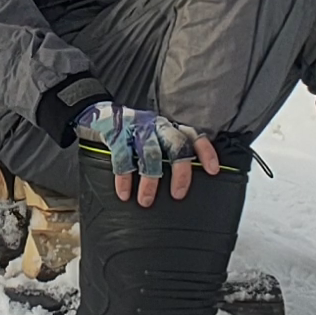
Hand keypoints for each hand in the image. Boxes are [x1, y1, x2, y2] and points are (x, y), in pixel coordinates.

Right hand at [75, 101, 220, 206]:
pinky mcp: (117, 134)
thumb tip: (186, 185)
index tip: (213, 170)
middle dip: (180, 171)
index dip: (205, 151)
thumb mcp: (157, 139)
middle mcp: (158, 127)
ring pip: (150, 153)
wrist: (101, 113)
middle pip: (176, 145)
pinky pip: (122, 157)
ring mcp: (137, 129)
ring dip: (149, 180)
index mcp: (171, 128)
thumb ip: (170, 154)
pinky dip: (123, 178)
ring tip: (146, 201)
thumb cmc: (134, 132)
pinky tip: (124, 193)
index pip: (194, 136)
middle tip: (178, 195)